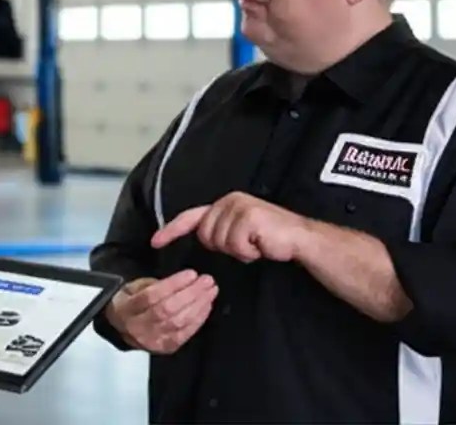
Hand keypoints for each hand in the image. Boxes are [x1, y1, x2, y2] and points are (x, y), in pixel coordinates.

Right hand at [104, 270, 217, 353]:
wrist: (121, 329)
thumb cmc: (129, 304)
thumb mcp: (132, 287)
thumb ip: (153, 284)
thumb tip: (181, 282)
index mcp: (126, 308)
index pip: (151, 296)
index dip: (174, 285)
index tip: (191, 274)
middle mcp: (139, 327)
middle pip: (168, 310)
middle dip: (191, 294)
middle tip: (206, 281)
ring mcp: (153, 340)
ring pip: (179, 323)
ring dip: (199, 305)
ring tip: (210, 291)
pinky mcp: (166, 348)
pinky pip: (185, 334)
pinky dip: (199, 319)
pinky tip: (206, 306)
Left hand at [151, 192, 311, 262]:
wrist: (300, 238)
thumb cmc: (270, 238)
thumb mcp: (238, 230)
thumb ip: (219, 229)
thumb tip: (200, 236)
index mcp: (224, 203)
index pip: (191, 217)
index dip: (172, 230)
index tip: (155, 241)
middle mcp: (228, 201)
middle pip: (206, 236)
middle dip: (224, 247)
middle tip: (248, 244)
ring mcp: (238, 207)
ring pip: (220, 243)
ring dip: (239, 251)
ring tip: (257, 243)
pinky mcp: (249, 218)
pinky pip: (236, 246)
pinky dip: (249, 252)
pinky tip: (262, 244)